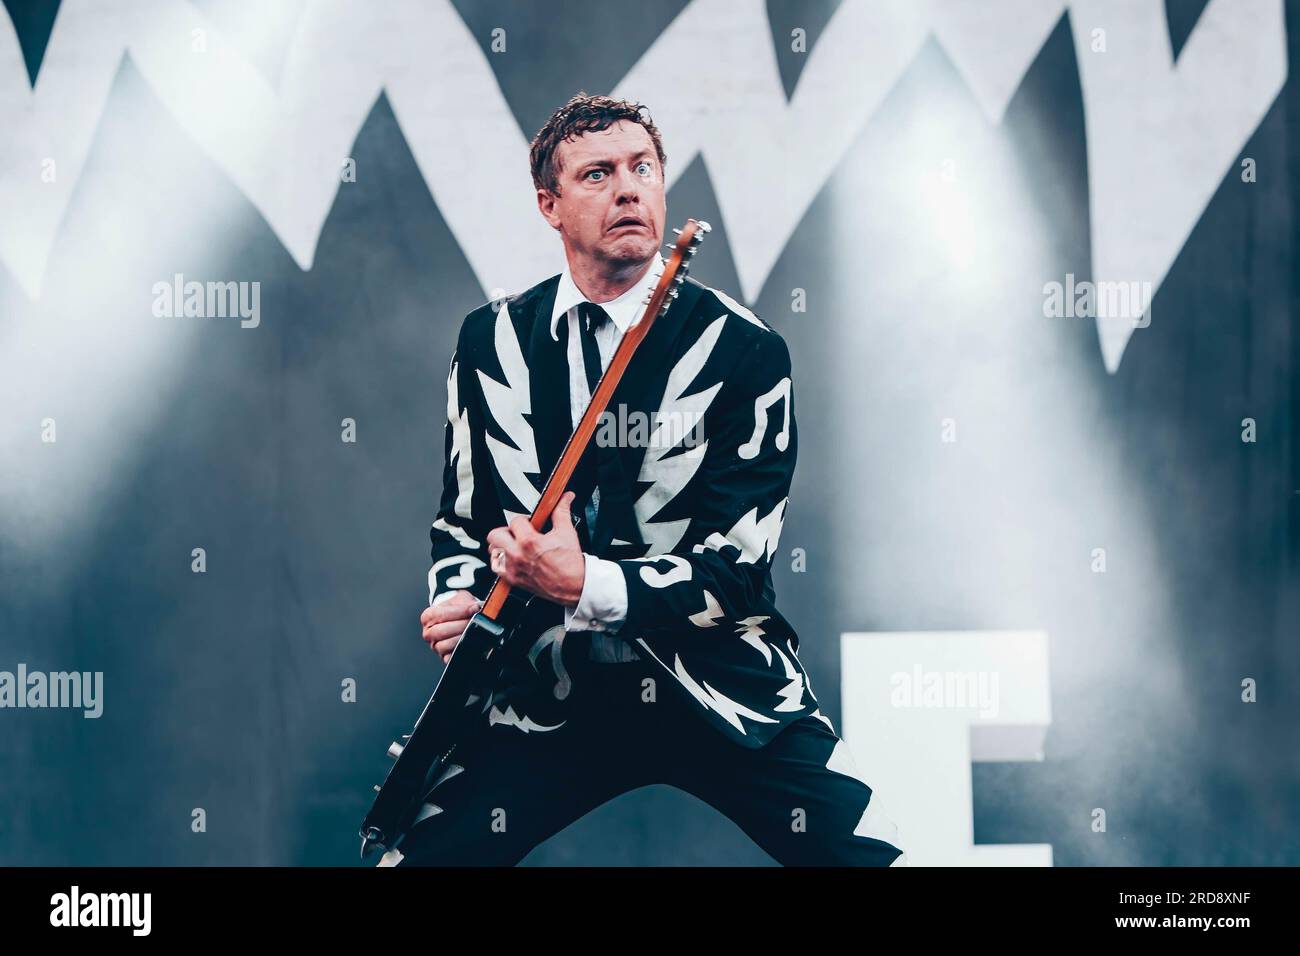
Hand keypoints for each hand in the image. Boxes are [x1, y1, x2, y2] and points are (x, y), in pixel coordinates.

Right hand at [420, 590, 482, 662]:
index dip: (458, 612)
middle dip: (460, 625)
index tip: (473, 609)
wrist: (460, 618)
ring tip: (474, 631)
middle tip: (474, 620)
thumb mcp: (460, 600)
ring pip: (443, 646)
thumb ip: (467, 602)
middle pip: (439, 631)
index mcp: (428, 617)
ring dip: (461, 638)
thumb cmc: (458, 609)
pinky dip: (460, 651)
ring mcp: (435, 646)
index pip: (438, 614)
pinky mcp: (444, 657)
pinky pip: (450, 658)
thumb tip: (477, 608)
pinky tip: (470, 642)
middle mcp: (428, 633)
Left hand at [485, 491, 585, 606]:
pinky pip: (496, 567)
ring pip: (493, 551)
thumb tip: (565, 498)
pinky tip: (512, 558)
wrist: (574, 586)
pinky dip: (501, 561)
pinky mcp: (512, 580)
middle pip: (494, 535)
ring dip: (501, 546)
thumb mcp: (567, 532)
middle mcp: (517, 555)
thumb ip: (562, 511)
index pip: (515, 521)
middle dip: (506, 531)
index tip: (530, 523)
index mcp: (529, 542)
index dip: (523, 519)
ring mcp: (513, 569)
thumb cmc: (570, 564)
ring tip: (514, 546)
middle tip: (517, 533)